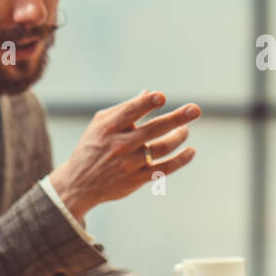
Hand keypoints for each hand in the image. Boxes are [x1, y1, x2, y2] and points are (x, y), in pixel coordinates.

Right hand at [49, 90, 200, 217]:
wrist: (79, 184)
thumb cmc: (93, 146)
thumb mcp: (100, 124)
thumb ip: (125, 109)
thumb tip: (149, 92)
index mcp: (109, 127)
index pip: (129, 112)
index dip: (145, 103)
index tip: (161, 97)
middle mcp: (120, 145)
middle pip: (153, 129)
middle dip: (176, 118)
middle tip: (195, 109)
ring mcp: (129, 163)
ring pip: (162, 148)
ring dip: (179, 137)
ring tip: (185, 130)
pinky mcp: (137, 179)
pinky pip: (164, 169)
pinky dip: (180, 160)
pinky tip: (190, 151)